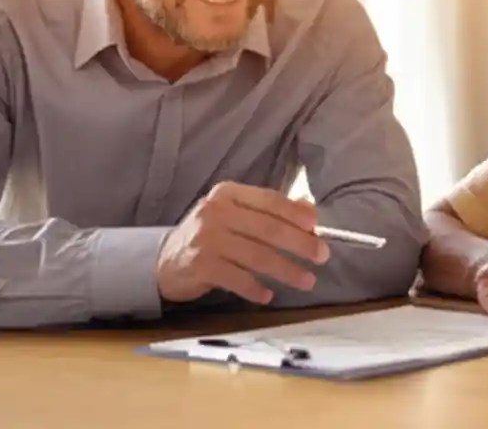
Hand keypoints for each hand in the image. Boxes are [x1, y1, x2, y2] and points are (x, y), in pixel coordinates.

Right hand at [156, 182, 329, 304]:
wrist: (165, 260)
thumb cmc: (210, 235)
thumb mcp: (235, 215)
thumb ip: (269, 212)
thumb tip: (311, 212)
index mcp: (228, 193)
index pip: (269, 200)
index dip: (295, 214)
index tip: (316, 227)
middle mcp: (216, 212)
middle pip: (267, 228)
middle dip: (299, 244)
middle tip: (321, 257)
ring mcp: (207, 239)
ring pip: (257, 256)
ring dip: (286, 270)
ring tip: (306, 281)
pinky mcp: (200, 266)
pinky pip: (237, 279)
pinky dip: (255, 289)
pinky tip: (268, 295)